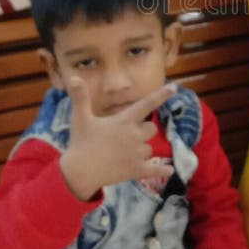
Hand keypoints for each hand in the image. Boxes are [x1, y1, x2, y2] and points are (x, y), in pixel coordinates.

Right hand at [59, 78, 174, 200]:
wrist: (79, 172)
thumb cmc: (81, 142)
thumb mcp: (80, 118)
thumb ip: (81, 97)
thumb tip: (73, 77)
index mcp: (124, 121)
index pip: (147, 104)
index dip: (161, 95)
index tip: (174, 87)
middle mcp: (134, 135)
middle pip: (152, 129)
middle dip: (144, 130)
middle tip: (129, 135)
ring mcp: (137, 154)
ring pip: (150, 148)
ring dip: (142, 149)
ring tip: (124, 153)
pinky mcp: (136, 170)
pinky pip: (155, 169)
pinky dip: (162, 170)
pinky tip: (169, 170)